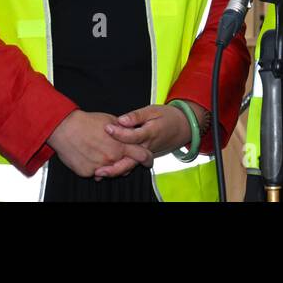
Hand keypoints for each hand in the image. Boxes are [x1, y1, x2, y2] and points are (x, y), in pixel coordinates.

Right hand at [46, 109, 150, 178]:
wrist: (65, 128)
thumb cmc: (86, 123)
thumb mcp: (111, 121)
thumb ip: (124, 130)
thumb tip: (131, 132)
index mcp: (120, 146)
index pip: (141, 155)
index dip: (147, 158)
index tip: (148, 160)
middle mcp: (111, 159)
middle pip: (126, 166)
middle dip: (127, 163)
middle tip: (122, 156)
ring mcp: (99, 167)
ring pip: (110, 170)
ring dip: (110, 164)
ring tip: (102, 152)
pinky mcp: (87, 172)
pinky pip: (96, 173)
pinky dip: (96, 167)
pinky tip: (91, 155)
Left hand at [96, 104, 211, 177]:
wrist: (183, 127)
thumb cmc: (167, 117)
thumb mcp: (153, 110)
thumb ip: (136, 115)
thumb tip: (122, 119)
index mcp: (150, 133)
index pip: (133, 135)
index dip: (119, 132)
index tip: (107, 128)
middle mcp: (147, 147)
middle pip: (131, 159)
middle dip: (115, 165)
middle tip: (99, 167)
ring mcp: (146, 153)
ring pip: (131, 166)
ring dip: (116, 171)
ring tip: (100, 172)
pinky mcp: (144, 157)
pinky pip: (132, 164)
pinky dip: (120, 169)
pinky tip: (108, 170)